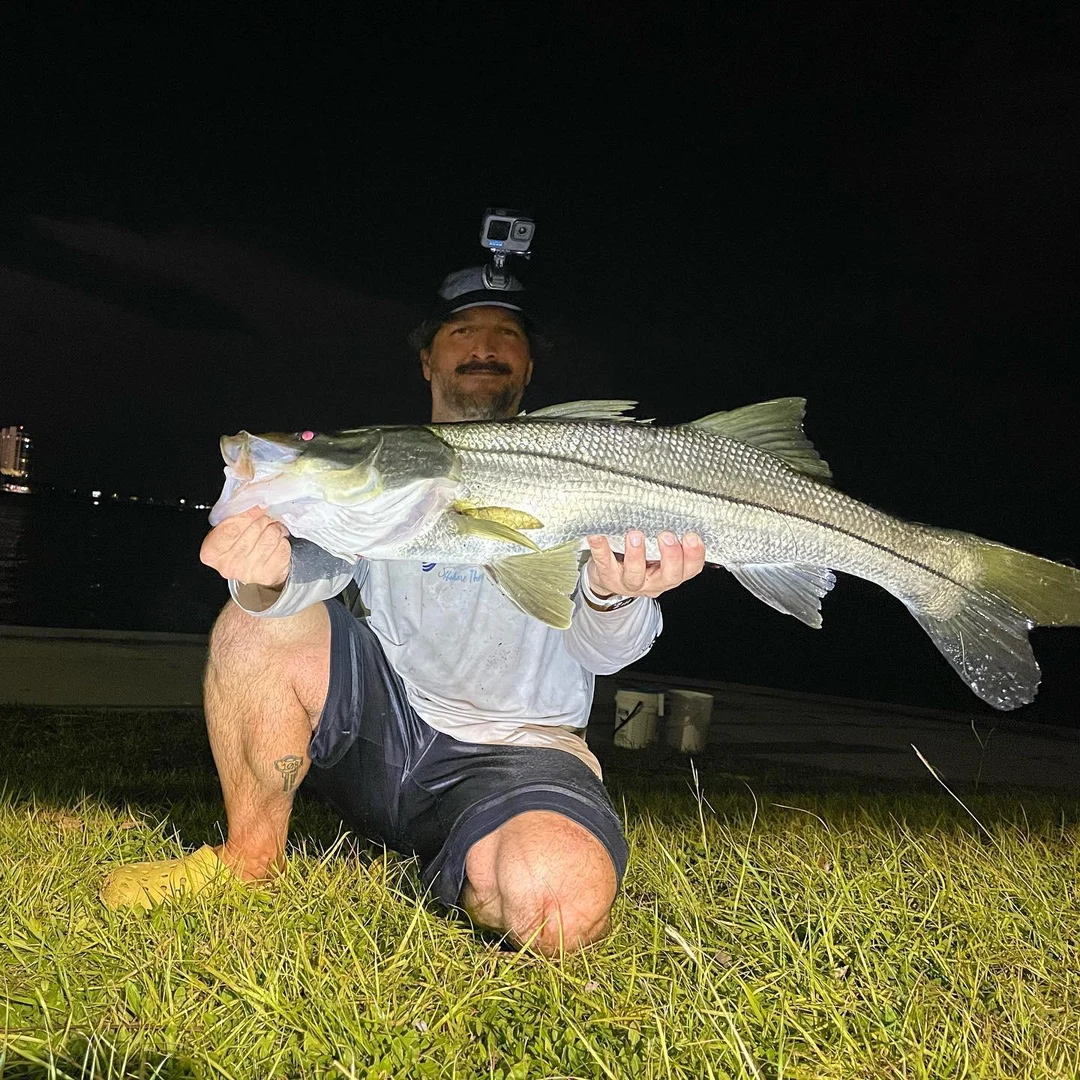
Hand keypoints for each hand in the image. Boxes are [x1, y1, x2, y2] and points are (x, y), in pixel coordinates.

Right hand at [200, 506, 291, 587]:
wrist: (251, 569)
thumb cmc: (236, 544)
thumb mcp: (225, 528)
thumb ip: (232, 514)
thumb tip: (252, 496)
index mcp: (212, 551)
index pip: (232, 528)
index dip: (248, 514)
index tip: (260, 504)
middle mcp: (228, 565)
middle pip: (254, 530)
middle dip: (263, 518)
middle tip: (266, 515)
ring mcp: (249, 572)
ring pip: (271, 537)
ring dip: (275, 528)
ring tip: (271, 528)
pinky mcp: (268, 575)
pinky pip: (282, 548)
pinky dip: (282, 540)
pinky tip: (276, 541)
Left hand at [585, 530, 704, 599]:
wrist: (608, 579)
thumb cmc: (640, 560)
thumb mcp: (659, 553)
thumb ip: (671, 538)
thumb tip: (679, 508)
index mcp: (670, 574)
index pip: (690, 569)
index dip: (694, 555)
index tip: (692, 536)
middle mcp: (653, 582)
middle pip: (669, 576)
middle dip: (671, 556)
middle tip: (667, 536)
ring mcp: (629, 582)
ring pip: (635, 574)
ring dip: (636, 555)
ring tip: (635, 535)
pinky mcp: (607, 576)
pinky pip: (603, 562)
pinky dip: (600, 548)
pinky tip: (597, 535)